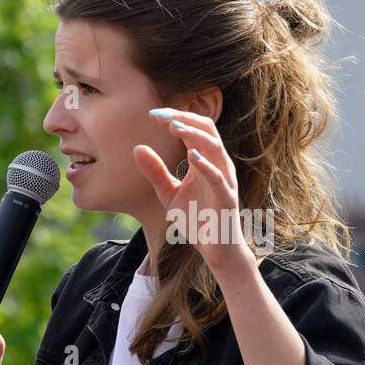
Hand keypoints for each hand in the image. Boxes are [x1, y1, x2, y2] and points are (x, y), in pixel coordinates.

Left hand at [134, 108, 254, 275]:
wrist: (215, 249)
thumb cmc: (196, 219)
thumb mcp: (168, 193)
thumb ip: (155, 172)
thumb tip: (137, 147)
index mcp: (204, 161)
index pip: (193, 130)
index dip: (175, 119)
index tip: (152, 114)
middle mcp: (217, 165)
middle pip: (207, 131)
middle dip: (184, 119)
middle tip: (161, 115)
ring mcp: (224, 180)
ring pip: (215, 148)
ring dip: (194, 135)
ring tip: (175, 126)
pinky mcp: (226, 198)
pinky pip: (218, 177)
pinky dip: (206, 165)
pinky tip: (192, 155)